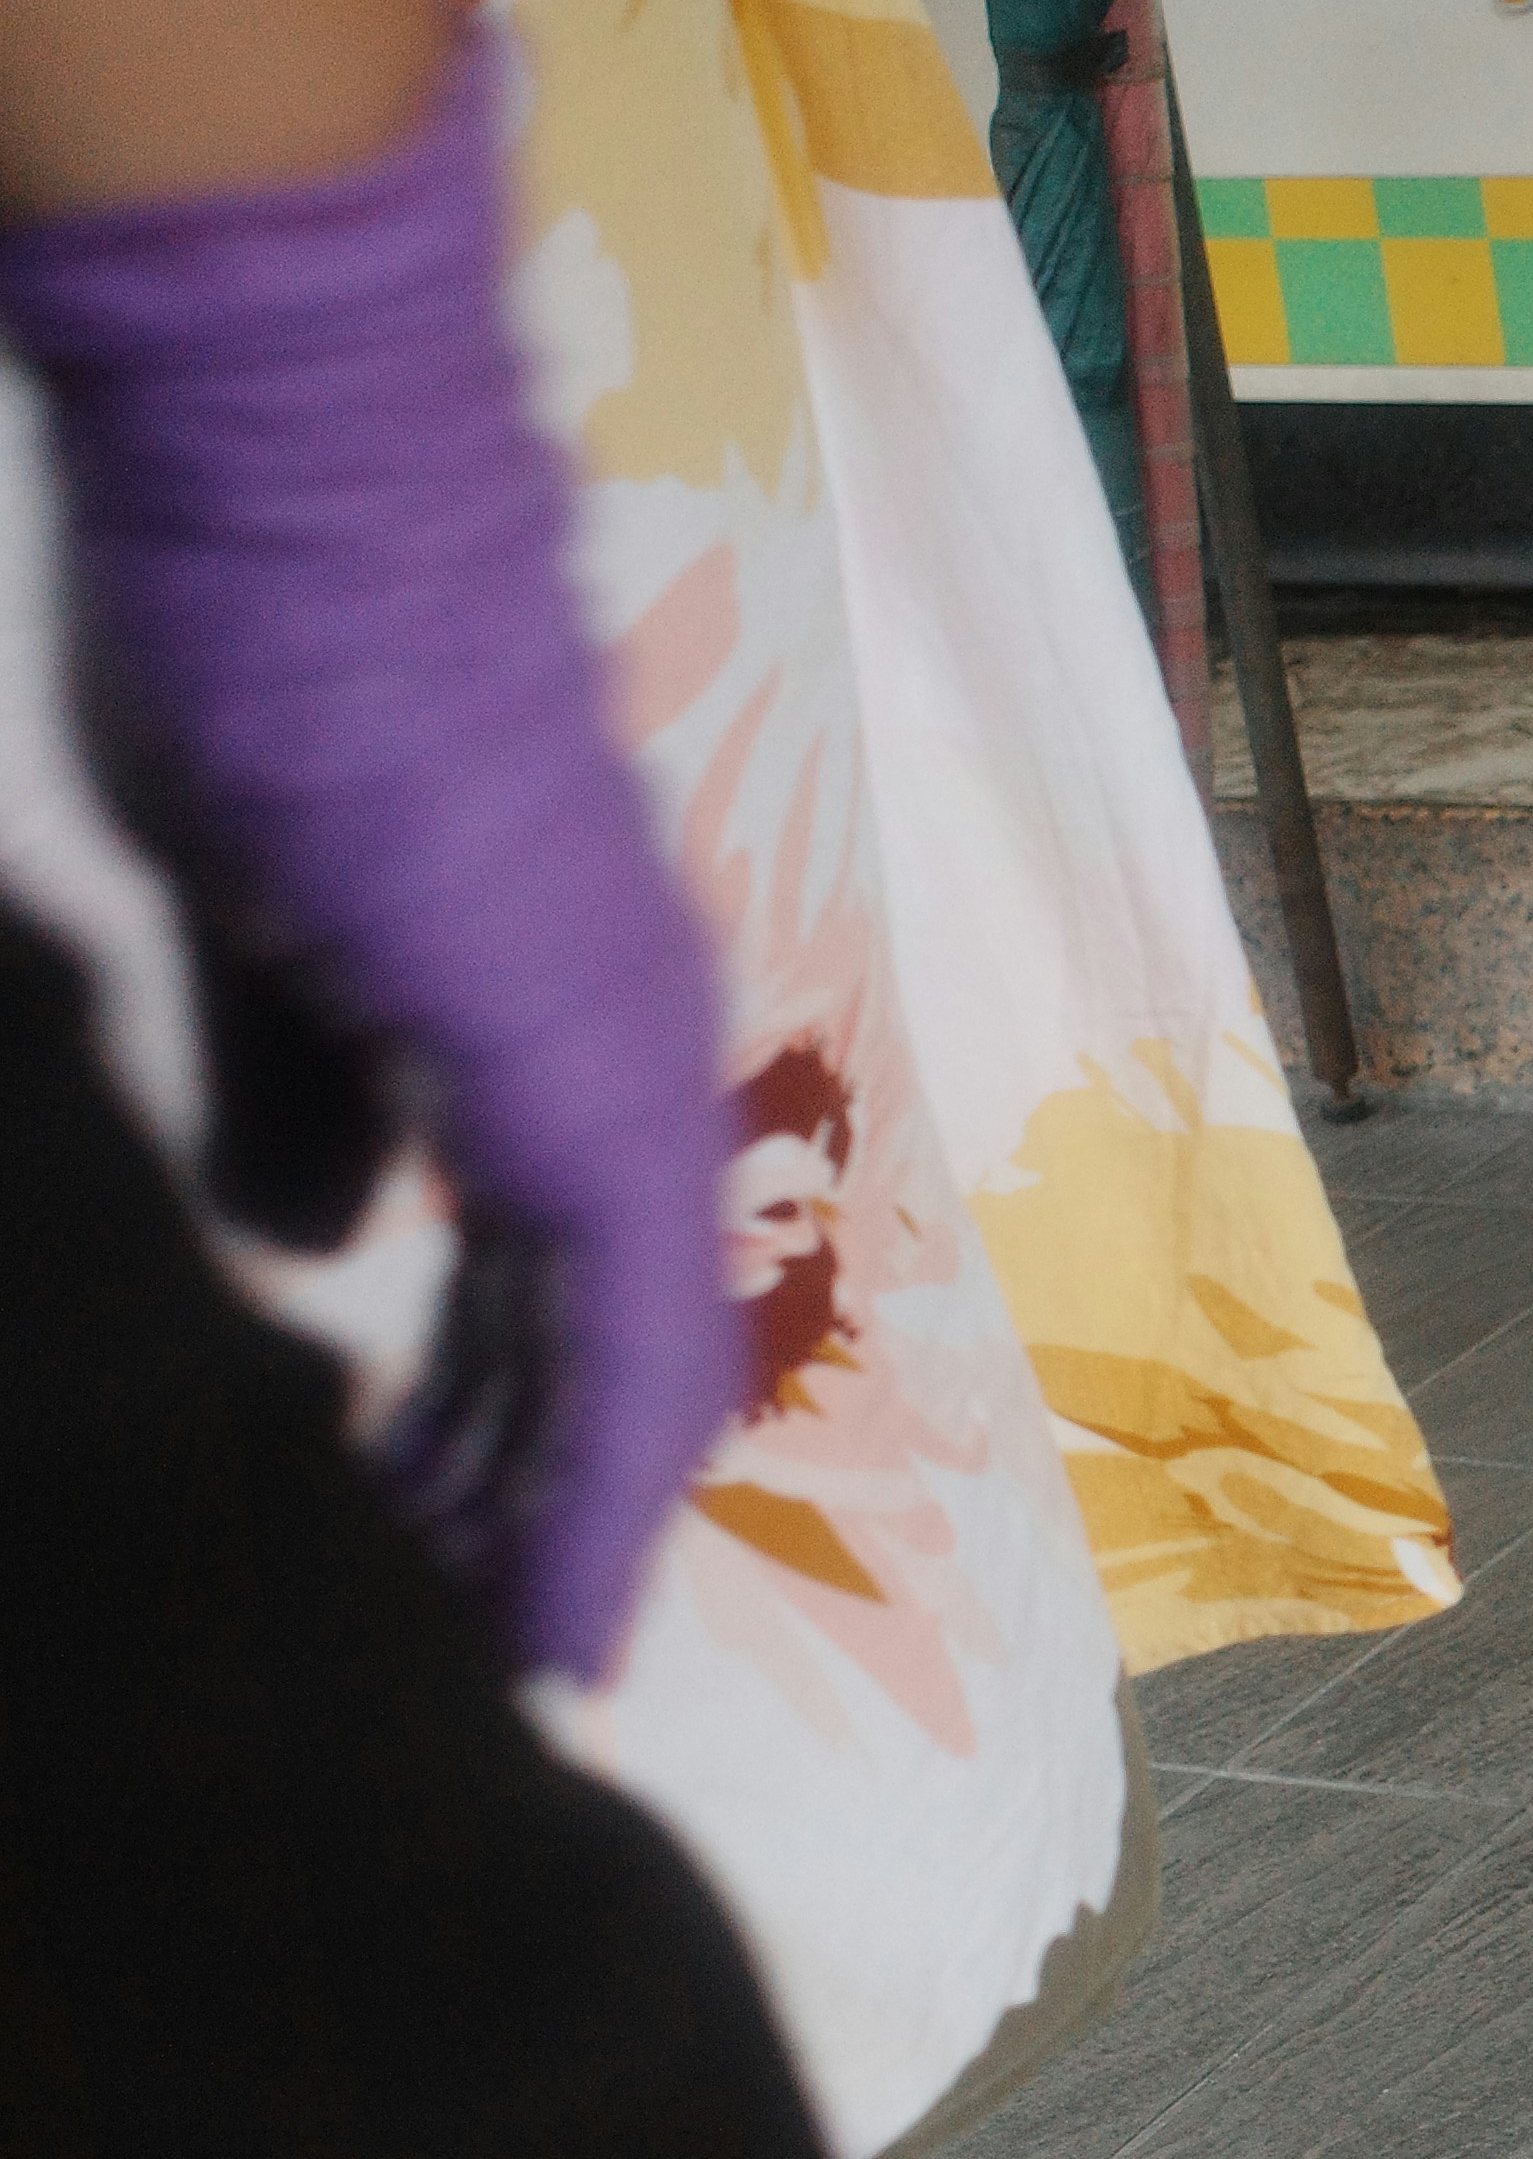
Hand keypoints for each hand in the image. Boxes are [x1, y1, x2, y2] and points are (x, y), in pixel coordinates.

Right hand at [8, 22, 742, 1676]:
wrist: (306, 490)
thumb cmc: (277, 655)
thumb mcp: (268, 921)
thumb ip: (309, 1088)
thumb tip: (324, 1239)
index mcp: (555, 1015)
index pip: (576, 1272)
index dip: (535, 1426)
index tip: (466, 1557)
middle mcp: (631, 1051)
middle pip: (627, 1343)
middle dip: (557, 1505)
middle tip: (504, 1659)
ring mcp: (625, 1065)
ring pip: (640, 1365)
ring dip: (571, 1527)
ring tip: (520, 1668)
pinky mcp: (584, 1078)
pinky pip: (621, 1328)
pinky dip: (593, 1481)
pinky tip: (548, 1602)